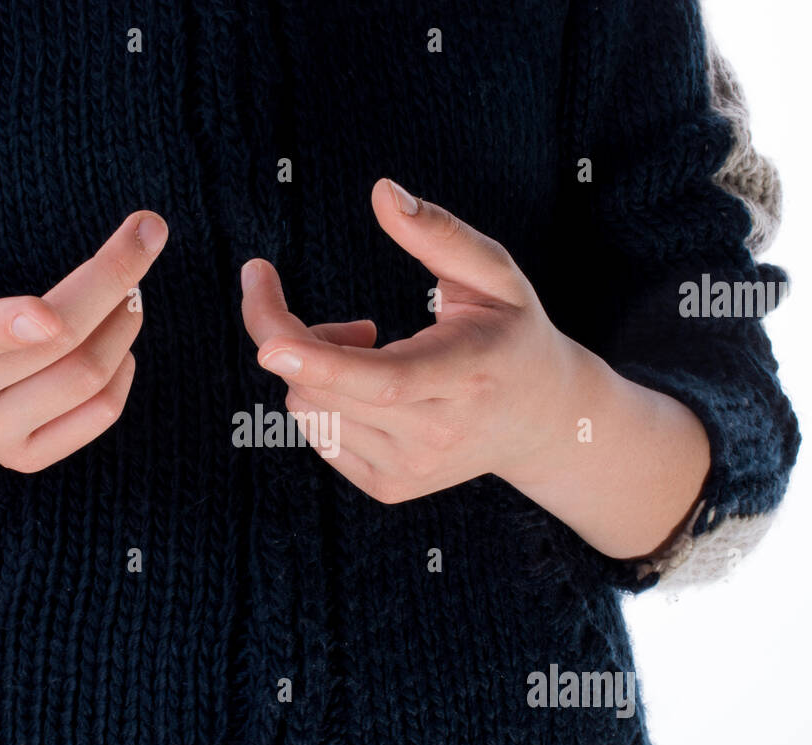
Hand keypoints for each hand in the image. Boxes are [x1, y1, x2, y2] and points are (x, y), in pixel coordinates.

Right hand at [0, 174, 167, 529]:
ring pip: (83, 380)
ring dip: (124, 322)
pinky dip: (124, 371)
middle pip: (52, 347)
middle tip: (146, 233)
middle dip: (110, 282)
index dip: (5, 328)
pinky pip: (98, 415)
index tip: (50, 313)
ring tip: (131, 286)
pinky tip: (117, 337)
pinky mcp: (27, 456)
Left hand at [240, 177, 579, 503]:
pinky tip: (368, 388)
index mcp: (469, 374)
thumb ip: (439, 232)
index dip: (321, 359)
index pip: (385, 379)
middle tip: (354, 320)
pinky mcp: (389, 487)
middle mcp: (438, 434)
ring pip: (308, 409)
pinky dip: (323, 398)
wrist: (542, 421)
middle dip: (294, 334)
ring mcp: (411, 469)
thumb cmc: (512, 331)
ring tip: (373, 350)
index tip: (269, 341)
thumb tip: (381, 190)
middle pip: (324, 388)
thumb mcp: (495, 273)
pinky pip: (314, 431)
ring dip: (315, 367)